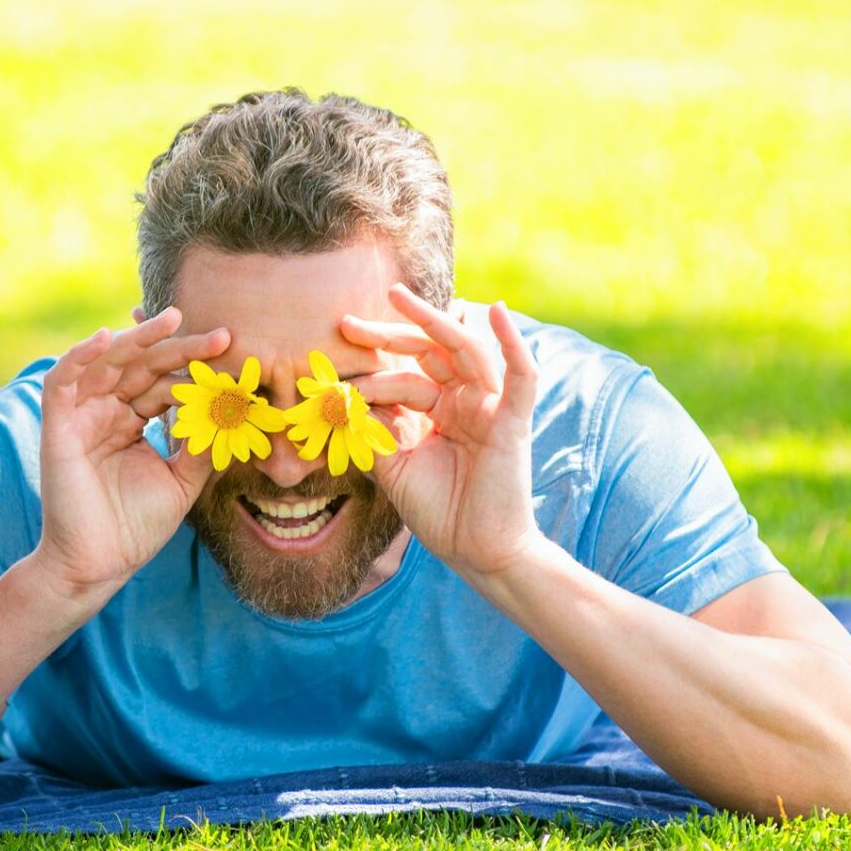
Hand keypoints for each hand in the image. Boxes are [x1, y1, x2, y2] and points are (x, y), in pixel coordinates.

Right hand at [33, 307, 230, 600]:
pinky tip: (105, 338)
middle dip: (178, 347)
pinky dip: (78, 355)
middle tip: (220, 336)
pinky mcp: (57, 427)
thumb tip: (231, 404)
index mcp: (132, 421)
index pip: (163, 381)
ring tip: (172, 322)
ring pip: (106, 363)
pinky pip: (62, 381)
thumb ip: (200, 442)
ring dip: (137, 340)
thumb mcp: (182, 479)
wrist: (99, 564)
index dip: (194, 366)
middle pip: (141, 366)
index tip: (233, 352)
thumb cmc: (136, 527)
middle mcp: (106, 412)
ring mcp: (81, 416)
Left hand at [340, 286, 548, 582]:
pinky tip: (498, 313)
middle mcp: (463, 402)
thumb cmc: (439, 511)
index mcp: (437, 411)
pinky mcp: (512, 421)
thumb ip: (375, 430)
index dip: (369, 368)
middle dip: (388, 335)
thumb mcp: (393, 466)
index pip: (403, 375)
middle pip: (428, 353)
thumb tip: (349, 395)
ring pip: (463, 352)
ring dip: (432, 322)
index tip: (330, 363)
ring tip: (399, 298)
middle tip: (346, 323)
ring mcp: (488, 408)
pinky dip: (512, 343)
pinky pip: (521, 375)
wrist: (475, 552)